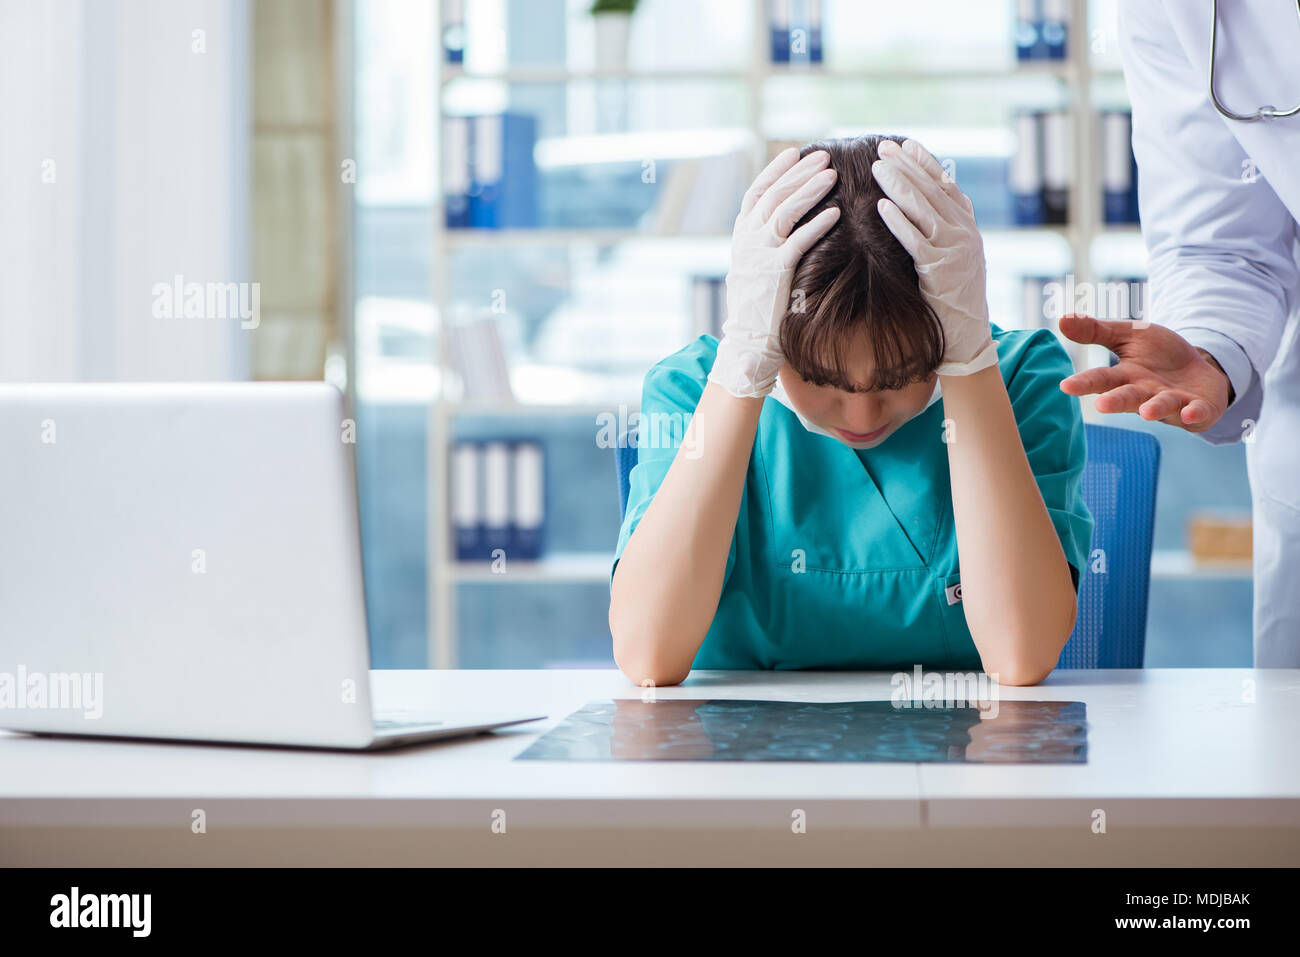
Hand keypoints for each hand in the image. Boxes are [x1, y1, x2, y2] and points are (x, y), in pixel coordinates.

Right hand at [707, 147, 841, 397]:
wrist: (749, 340)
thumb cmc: (759, 306)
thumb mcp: (754, 266)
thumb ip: (765, 240)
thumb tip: (786, 217)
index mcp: (740, 235)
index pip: (756, 190)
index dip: (776, 169)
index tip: (796, 152)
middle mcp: (746, 240)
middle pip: (773, 194)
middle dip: (799, 172)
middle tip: (823, 155)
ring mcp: (758, 255)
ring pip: (783, 210)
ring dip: (809, 190)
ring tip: (832, 174)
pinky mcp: (774, 272)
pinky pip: (798, 241)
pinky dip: (816, 224)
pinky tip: (835, 212)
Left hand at [870, 138, 998, 375]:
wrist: (967, 338)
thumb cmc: (952, 302)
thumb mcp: (953, 261)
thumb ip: (942, 234)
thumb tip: (920, 209)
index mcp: (968, 228)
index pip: (946, 185)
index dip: (925, 163)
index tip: (905, 144)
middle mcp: (965, 233)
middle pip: (933, 190)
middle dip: (906, 166)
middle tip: (883, 147)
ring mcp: (955, 250)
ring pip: (925, 209)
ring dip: (900, 185)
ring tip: (878, 167)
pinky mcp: (940, 270)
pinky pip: (916, 240)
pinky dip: (899, 221)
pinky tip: (880, 206)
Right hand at [1057, 314, 1231, 431]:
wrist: (1200, 367)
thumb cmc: (1160, 355)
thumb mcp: (1130, 335)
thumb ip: (1097, 331)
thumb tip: (1061, 320)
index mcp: (1125, 377)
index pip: (1101, 379)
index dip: (1084, 383)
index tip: (1066, 386)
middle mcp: (1145, 394)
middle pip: (1127, 398)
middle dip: (1116, 402)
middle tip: (1101, 406)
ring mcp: (1171, 404)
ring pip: (1161, 406)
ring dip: (1154, 409)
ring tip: (1147, 412)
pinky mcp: (1198, 409)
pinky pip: (1197, 412)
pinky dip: (1194, 413)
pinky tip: (1191, 412)